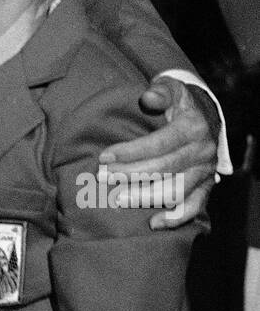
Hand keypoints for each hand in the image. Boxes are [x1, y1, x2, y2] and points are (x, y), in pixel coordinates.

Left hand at [98, 76, 217, 229]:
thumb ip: (160, 91)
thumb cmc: (181, 102)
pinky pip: (194, 206)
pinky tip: (153, 223)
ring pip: (176, 190)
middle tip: (103, 178)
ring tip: (119, 198)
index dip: (130, 152)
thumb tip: (148, 98)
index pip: (158, 144)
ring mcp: (206, 171)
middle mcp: (203, 151)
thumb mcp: (172, 87)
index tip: (104, 158)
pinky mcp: (207, 186)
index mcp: (193, 127)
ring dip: (146, 197)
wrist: (207, 115)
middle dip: (130, 174)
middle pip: (164, 168)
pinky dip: (175, 218)